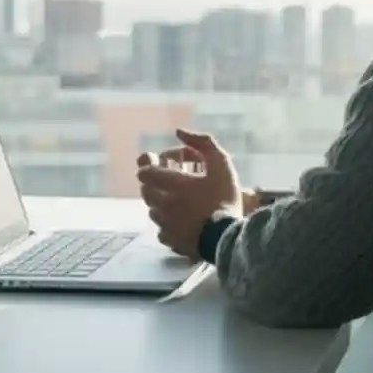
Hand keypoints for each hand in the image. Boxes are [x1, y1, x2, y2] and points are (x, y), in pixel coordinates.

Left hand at [135, 128, 241, 258]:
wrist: (228, 239)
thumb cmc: (224, 199)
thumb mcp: (221, 164)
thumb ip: (203, 143)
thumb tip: (180, 131)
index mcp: (173, 184)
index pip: (144, 171)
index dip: (149, 165)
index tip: (161, 164)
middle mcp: (162, 204)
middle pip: (145, 190)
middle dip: (155, 184)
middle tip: (171, 182)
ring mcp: (164, 224)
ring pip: (152, 210)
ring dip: (161, 203)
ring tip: (178, 201)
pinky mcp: (170, 241)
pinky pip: (161, 230)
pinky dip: (167, 224)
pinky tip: (182, 221)